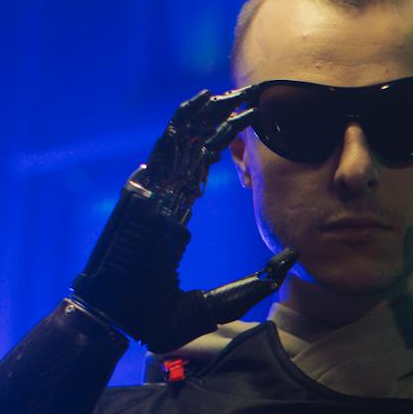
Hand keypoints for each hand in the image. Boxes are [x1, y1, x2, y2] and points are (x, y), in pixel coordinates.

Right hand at [72, 89, 295, 350]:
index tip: (248, 122)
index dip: (221, 144)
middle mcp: (161, 201)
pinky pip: (164, 154)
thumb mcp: (221, 303)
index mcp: (173, 219)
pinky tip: (197, 104)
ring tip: (226, 91)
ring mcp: (149, 195)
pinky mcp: (142, 195)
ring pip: (179, 145)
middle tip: (247, 95)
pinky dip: (180, 127)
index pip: (200, 171)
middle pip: (191, 150)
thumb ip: (257, 283)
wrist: (120, 322)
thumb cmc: (159, 320)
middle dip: (217, 121)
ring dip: (202, 116)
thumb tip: (292, 259)